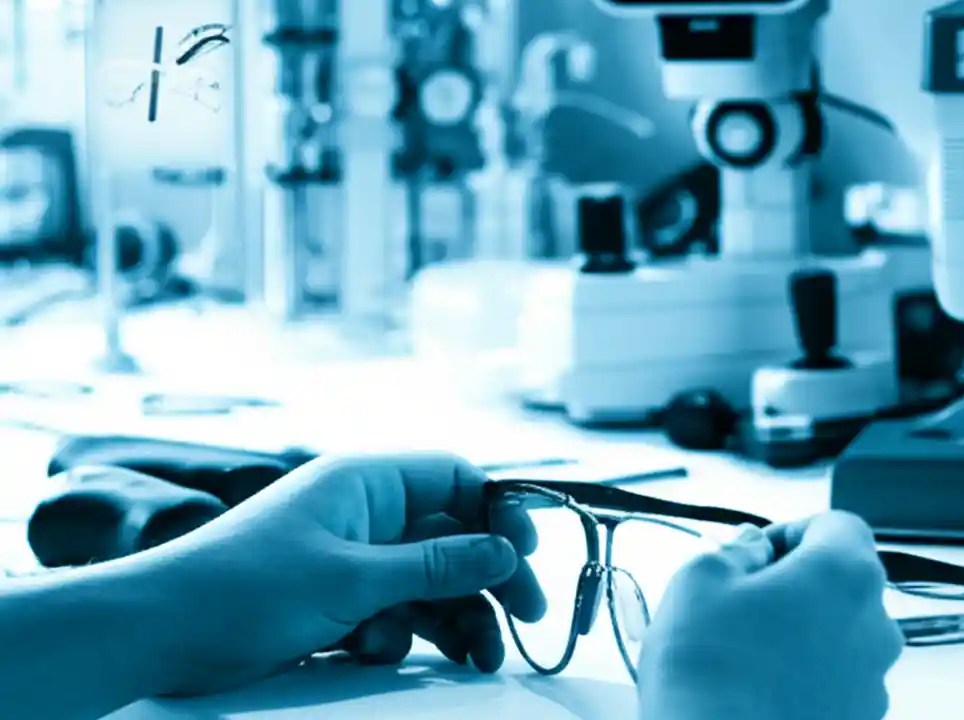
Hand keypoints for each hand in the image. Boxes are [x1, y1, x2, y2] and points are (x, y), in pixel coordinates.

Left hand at [131, 454, 546, 695]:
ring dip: (457, 618)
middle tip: (527, 618)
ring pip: (429, 582)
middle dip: (490, 578)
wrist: (159, 635)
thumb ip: (435, 565)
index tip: (527, 553)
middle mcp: (364, 514)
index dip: (499, 512)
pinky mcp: (336, 599)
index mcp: (366, 483)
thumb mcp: (352, 579)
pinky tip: (389, 655)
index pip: (456, 479)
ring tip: (481, 657)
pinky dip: (405, 635)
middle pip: (453, 536)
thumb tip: (505, 551)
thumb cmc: (242, 589)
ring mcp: (351, 558)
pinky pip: (395, 611)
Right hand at [638, 511, 901, 719]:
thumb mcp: (701, 579)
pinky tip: (757, 688)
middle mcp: (875, 625)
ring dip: (801, 633)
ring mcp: (873, 681)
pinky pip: (836, 682)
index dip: (793, 532)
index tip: (757, 553)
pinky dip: (805, 677)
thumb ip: (737, 550)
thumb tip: (753, 549)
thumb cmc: (709, 670)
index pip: (839, 525)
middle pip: (842, 582)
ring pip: (839, 635)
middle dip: (796, 584)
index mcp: (845, 573)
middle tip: (741, 603)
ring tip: (744, 653)